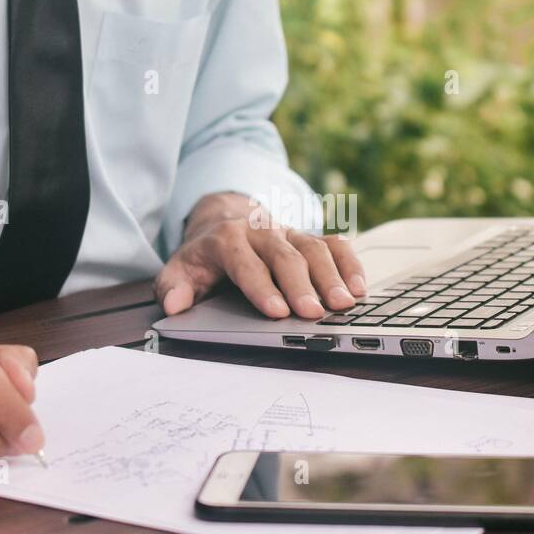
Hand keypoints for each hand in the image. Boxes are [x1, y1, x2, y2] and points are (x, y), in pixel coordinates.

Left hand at [155, 192, 365, 318]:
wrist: (222, 221)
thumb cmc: (204, 256)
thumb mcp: (179, 269)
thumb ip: (173, 287)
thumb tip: (174, 304)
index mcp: (227, 238)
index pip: (245, 263)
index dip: (261, 287)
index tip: (276, 310)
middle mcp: (261, 231)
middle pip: (285, 255)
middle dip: (301, 285)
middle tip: (314, 313)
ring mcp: (288, 232)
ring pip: (314, 248)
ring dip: (331, 276)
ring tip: (344, 303)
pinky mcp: (308, 237)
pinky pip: (334, 244)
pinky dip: (349, 263)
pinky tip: (360, 287)